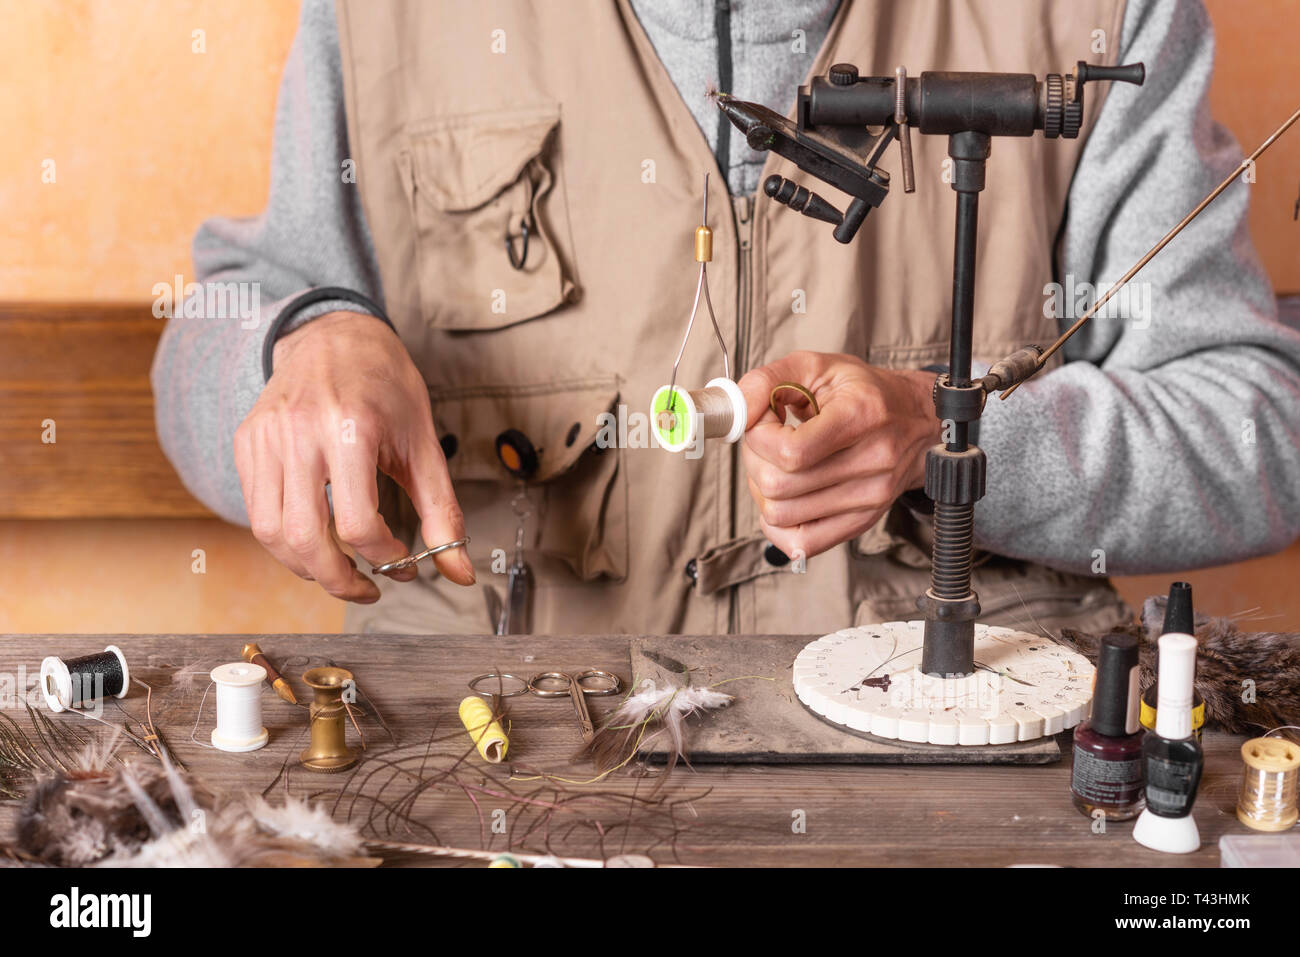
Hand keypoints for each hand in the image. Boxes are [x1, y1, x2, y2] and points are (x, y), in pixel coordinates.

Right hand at [234, 311, 473, 602]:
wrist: (335, 335)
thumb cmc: (385, 386)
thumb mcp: (423, 445)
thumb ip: (443, 512)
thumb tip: (460, 572)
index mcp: (351, 428)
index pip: (356, 523)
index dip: (384, 558)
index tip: (402, 564)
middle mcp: (301, 432)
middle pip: (304, 538)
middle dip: (338, 580)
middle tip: (367, 589)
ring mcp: (266, 436)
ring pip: (269, 532)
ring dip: (305, 568)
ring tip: (339, 571)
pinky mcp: (247, 441)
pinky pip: (254, 509)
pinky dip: (283, 539)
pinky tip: (314, 539)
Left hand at [738, 351, 936, 560]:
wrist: (918, 422)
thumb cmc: (865, 393)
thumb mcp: (817, 366)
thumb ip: (769, 379)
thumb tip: (736, 410)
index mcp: (861, 415)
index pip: (790, 452)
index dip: (758, 437)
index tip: (761, 421)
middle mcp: (871, 461)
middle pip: (779, 486)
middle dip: (754, 461)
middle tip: (764, 442)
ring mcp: (869, 498)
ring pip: (781, 515)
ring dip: (762, 491)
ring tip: (775, 466)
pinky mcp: (862, 521)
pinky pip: (801, 543)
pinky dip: (777, 524)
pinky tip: (783, 497)